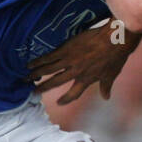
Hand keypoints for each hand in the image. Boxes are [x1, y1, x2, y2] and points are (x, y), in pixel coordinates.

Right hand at [27, 19, 141, 103]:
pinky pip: (49, 57)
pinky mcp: (66, 49)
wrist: (114, 39)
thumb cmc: (115, 56)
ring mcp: (70, 60)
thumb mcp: (111, 74)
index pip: (73, 94)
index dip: (66, 99)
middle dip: (43, 88)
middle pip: (56, 83)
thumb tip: (106, 97)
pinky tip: (30, 64)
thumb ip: (106, 87)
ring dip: (36, 75)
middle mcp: (76, 72)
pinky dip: (39, 61)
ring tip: (26, 78)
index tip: (59, 102)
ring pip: (49, 70)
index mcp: (86, 80)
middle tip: (33, 92)